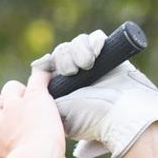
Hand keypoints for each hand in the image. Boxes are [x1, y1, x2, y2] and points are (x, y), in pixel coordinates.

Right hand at [0, 65, 66, 157]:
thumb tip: (18, 156)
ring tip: (36, 106)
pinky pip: (37, 78)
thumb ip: (6, 156)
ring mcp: (14, 105)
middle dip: (4, 106)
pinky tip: (47, 75)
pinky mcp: (35, 97)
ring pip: (12, 87)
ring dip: (22, 94)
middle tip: (22, 120)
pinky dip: (42, 75)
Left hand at [32, 28, 157, 157]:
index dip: (48, 63)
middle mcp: (77, 76)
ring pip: (77, 43)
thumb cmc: (91, 119)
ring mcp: (94, 65)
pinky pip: (96, 38)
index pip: (49, 66)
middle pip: (62, 52)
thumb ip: (45, 97)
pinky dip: (93, 42)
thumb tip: (35, 77)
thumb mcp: (60, 112)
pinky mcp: (110, 56)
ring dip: (77, 50)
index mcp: (62, 89)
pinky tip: (95, 54)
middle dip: (64, 58)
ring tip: (85, 64)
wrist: (122, 117)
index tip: (49, 67)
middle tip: (71, 71)